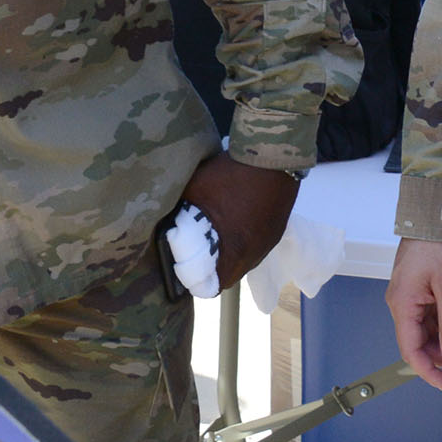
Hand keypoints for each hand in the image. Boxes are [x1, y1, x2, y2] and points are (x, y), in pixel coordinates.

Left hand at [182, 153, 297, 287]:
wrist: (271, 156)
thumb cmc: (231, 175)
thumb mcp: (196, 190)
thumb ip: (180, 210)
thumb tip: (165, 220)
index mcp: (235, 250)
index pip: (215, 285)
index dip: (198, 281)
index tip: (186, 269)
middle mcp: (255, 252)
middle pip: (230, 274)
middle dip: (213, 267)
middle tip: (198, 251)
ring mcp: (269, 241)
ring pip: (245, 260)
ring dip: (230, 252)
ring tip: (217, 233)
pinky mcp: (277, 228)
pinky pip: (256, 244)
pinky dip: (244, 238)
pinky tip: (236, 219)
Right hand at [387, 239, 441, 394]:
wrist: (435, 215)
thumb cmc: (439, 247)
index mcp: (403, 306)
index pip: (412, 352)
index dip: (430, 373)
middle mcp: (402, 305)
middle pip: (421, 344)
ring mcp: (411, 299)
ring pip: (428, 333)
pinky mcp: (420, 292)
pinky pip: (432, 319)